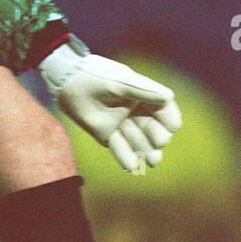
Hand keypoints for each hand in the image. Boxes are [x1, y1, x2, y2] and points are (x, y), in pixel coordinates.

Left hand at [39, 36, 181, 171]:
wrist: (67, 81)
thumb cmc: (96, 76)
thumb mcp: (121, 82)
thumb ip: (144, 90)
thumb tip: (169, 97)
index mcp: (141, 94)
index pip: (161, 108)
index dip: (169, 117)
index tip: (173, 126)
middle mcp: (134, 110)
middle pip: (151, 127)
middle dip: (158, 136)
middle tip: (160, 143)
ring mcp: (120, 123)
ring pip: (137, 140)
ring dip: (146, 151)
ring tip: (153, 161)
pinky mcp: (106, 135)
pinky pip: (119, 148)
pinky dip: (125, 157)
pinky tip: (131, 166)